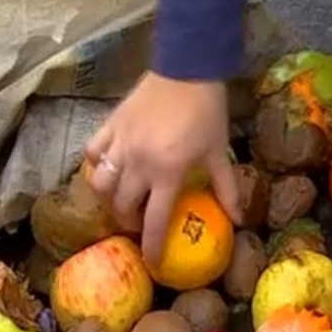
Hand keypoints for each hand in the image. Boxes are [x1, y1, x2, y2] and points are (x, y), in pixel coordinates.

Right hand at [85, 72, 240, 263]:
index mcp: (168, 173)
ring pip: (99, 182)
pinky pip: (92, 151)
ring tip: (122, 196)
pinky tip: (108, 166)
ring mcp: (121, 143)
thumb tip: (239, 220)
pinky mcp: (110, 125)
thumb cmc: (208, 113)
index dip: (151, 246)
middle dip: (128, 220)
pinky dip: (96, 163)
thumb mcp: (219, 152)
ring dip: (108, 196)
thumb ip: (227, 188)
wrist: (187, 69)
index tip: (151, 262)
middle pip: (121, 206)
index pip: (155, 220)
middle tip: (140, 220)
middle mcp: (139, 163)